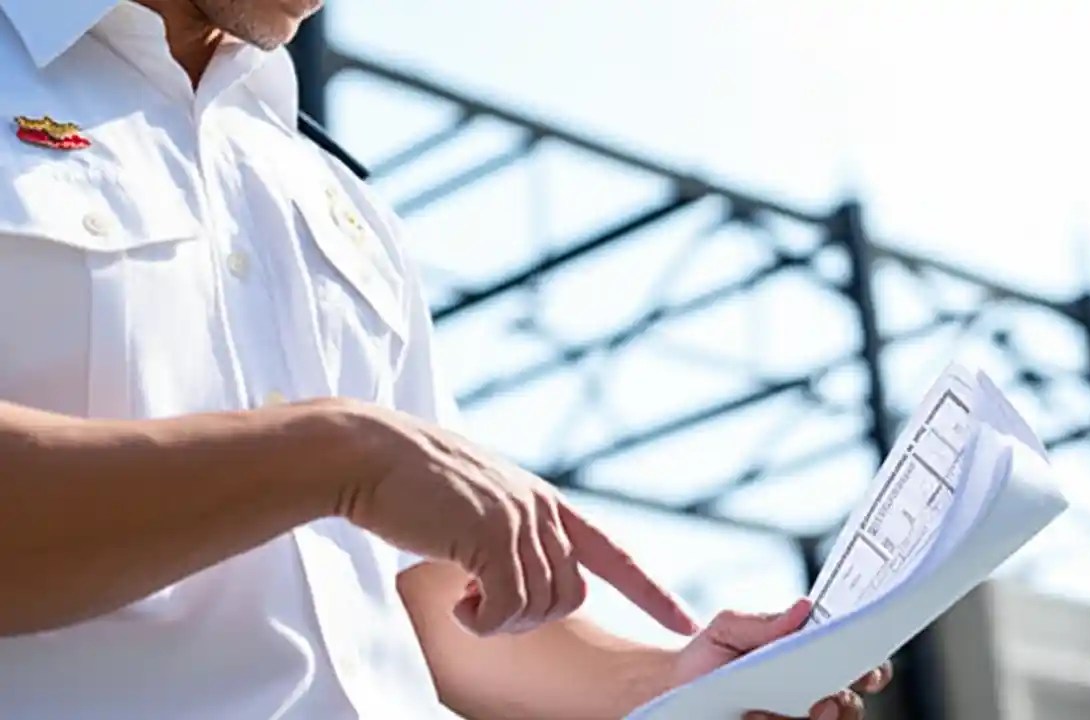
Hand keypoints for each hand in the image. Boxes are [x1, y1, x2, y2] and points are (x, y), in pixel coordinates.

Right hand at [324, 401, 698, 636]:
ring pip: (543, 606)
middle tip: (483, 610)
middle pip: (572, 595)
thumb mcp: (476, 501)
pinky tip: (460, 603)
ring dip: (504, 620)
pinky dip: (485, 622)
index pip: (612, 551)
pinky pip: (509, 609)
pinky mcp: (492, 536)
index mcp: (544, 500)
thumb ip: (508, 530)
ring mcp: (520, 520)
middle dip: (532, 617)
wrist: (368, 453)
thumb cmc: (409, 482)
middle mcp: (541, 509)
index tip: (684, 621)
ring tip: (467, 599)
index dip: (650, 590)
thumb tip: (517, 577)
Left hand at [669, 598, 892, 719]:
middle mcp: (811, 695)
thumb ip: (765, 621)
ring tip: (771, 711)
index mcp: (812, 659)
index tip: (868, 670)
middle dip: (846, 703)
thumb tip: (804, 606)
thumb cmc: (706, 656)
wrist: (671, 688)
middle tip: (825, 698)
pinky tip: (753, 718)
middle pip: (852, 705)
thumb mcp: (729, 629)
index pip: (859, 665)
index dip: (873, 669)